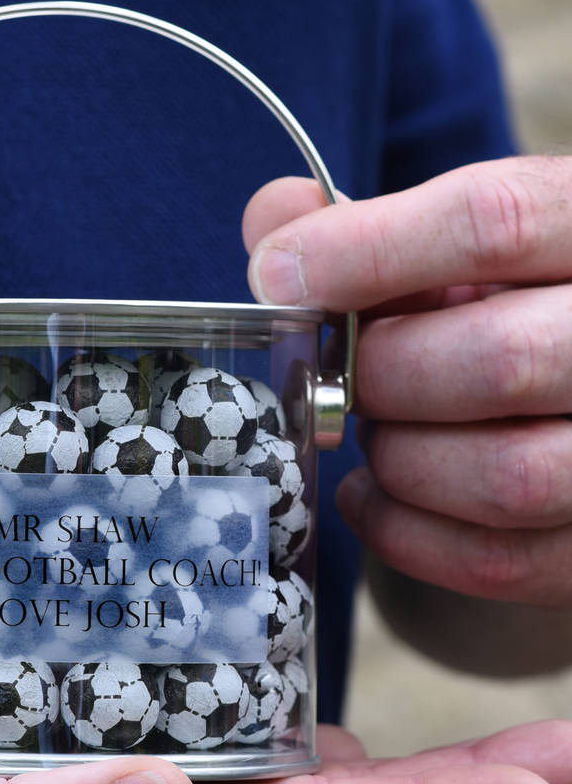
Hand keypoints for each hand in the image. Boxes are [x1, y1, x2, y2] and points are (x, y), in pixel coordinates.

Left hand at [244, 156, 571, 609]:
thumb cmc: (510, 301)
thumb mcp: (459, 242)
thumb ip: (368, 225)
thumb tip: (273, 222)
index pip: (495, 221)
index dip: (366, 250)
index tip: (277, 275)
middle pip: (497, 360)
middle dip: (380, 374)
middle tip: (341, 375)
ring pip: (505, 476)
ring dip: (398, 458)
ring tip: (375, 431)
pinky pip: (496, 561)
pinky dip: (401, 532)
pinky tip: (369, 493)